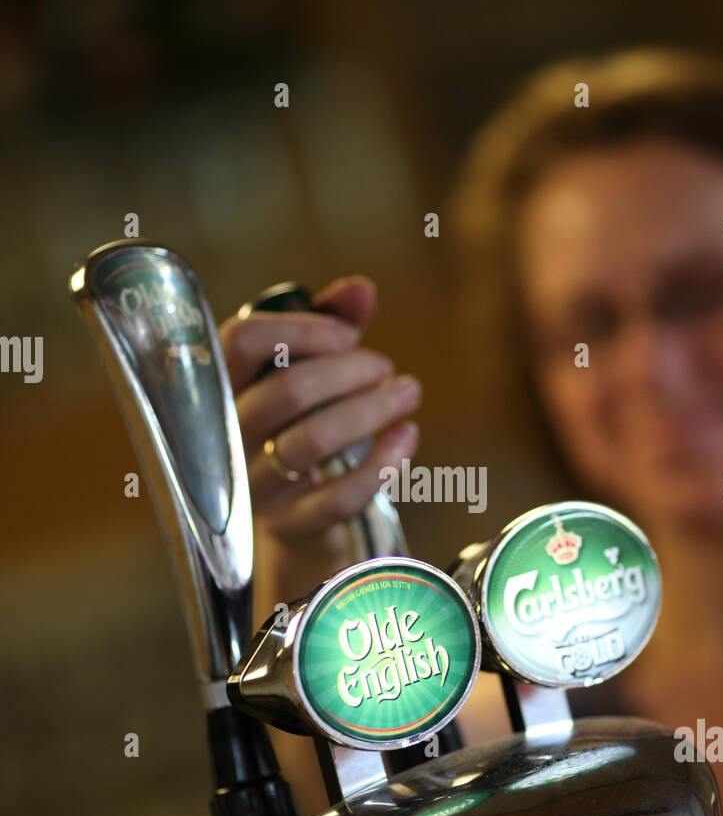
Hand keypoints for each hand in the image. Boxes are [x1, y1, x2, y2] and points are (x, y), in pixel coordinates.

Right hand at [219, 275, 419, 598]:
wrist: (292, 521)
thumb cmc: (297, 427)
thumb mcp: (308, 373)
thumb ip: (331, 324)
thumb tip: (360, 290)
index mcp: (221, 387)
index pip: (241, 341)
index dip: (301, 329)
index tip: (349, 334)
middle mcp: (228, 436)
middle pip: (288, 390)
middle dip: (351, 371)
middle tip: (386, 367)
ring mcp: (254, 486)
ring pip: (313, 441)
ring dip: (372, 410)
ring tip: (408, 392)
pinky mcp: (289, 526)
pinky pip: (337, 497)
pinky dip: (383, 464)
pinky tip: (408, 437)